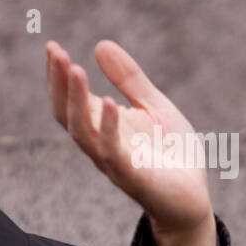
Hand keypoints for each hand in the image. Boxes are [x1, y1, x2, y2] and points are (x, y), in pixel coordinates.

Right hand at [45, 39, 216, 245]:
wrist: (193, 200)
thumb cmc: (172, 154)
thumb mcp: (154, 106)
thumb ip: (129, 79)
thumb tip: (99, 44)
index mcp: (102, 126)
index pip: (69, 100)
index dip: (58, 75)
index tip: (51, 46)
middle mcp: (100, 144)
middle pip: (67, 115)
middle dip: (59, 84)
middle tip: (56, 52)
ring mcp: (115, 162)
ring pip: (83, 132)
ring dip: (76, 101)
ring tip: (75, 69)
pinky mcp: (135, 177)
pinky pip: (113, 153)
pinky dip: (108, 128)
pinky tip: (109, 103)